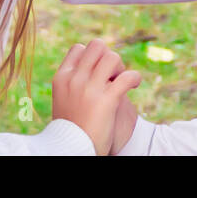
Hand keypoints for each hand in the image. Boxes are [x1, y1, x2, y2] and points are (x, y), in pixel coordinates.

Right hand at [51, 39, 140, 155]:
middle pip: (97, 46)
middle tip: (113, 74)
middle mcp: (75, 79)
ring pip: (112, 57)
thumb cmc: (70, 129)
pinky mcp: (107, 100)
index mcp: (62, 78)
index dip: (92, 56)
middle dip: (108, 56)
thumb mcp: (62, 100)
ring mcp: (90, 89)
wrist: (70, 151)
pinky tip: (134, 85)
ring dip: (121, 67)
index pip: (78, 48)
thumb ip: (72, 83)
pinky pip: (127, 77)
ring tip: (122, 81)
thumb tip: (88, 69)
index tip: (98, 71)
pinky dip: (135, 78)